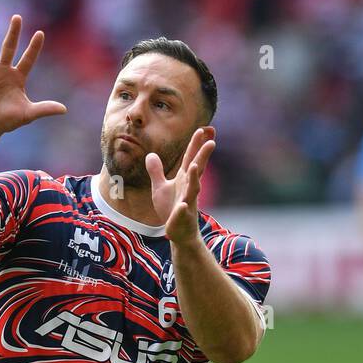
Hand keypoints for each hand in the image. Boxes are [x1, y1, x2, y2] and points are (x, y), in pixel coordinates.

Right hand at [0, 16, 66, 136]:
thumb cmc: (9, 120)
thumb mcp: (28, 114)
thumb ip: (44, 109)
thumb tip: (64, 109)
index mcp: (18, 77)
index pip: (28, 59)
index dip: (34, 48)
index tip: (40, 33)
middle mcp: (4, 71)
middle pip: (9, 48)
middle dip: (13, 33)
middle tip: (17, 17)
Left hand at [146, 127, 215, 245]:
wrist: (179, 233)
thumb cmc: (172, 209)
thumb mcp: (160, 188)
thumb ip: (156, 172)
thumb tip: (150, 154)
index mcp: (184, 180)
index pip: (190, 159)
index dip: (195, 145)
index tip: (201, 130)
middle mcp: (189, 189)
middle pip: (197, 170)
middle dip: (203, 156)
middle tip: (211, 142)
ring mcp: (187, 203)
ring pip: (193, 189)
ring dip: (195, 178)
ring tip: (195, 166)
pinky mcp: (182, 218)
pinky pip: (182, 213)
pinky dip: (182, 209)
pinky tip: (183, 205)